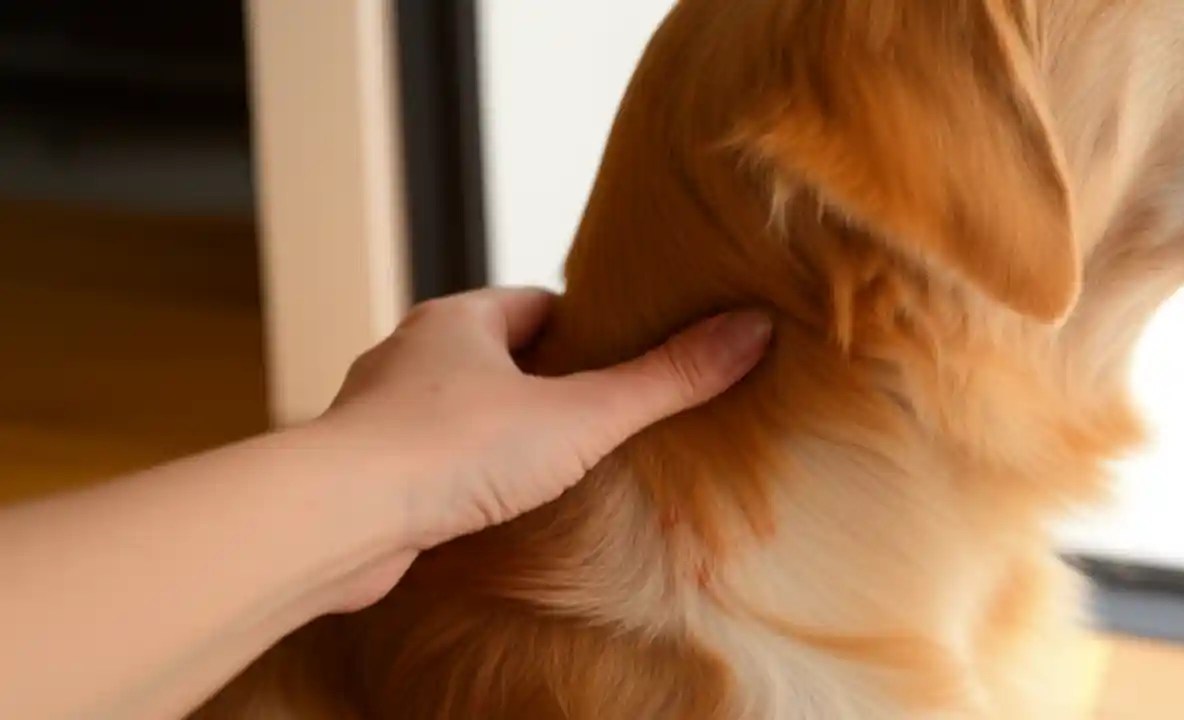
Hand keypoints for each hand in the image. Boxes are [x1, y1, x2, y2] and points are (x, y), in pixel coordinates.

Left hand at [312, 288, 770, 606]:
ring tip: (551, 460)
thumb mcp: (579, 415)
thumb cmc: (452, 450)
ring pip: (458, 408)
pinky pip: (429, 458)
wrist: (339, 517)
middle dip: (544, 379)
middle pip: (495, 355)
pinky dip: (463, 472)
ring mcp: (383, 412)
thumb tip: (749, 330)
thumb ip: (663, 379)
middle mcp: (412, 355)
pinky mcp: (367, 469)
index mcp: (458, 320)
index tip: (622, 350)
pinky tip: (489, 503)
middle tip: (599, 410)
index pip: (535, 305)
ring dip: (499, 427)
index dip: (583, 325)